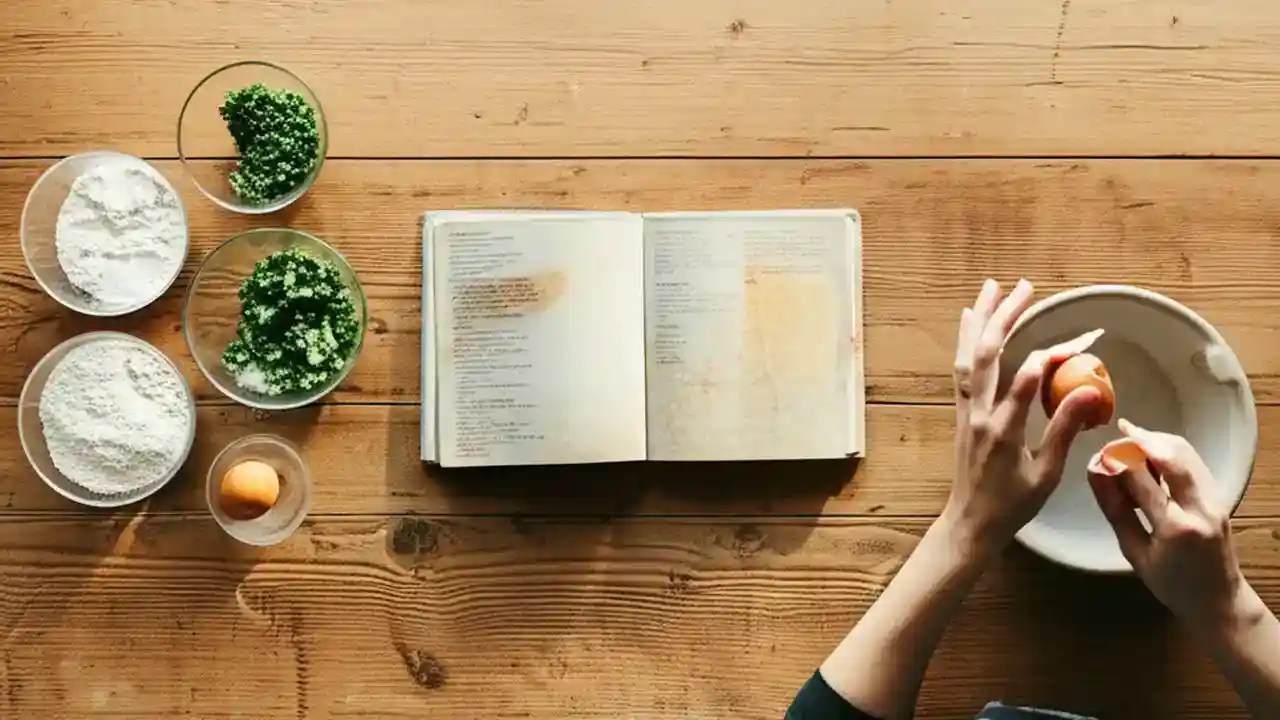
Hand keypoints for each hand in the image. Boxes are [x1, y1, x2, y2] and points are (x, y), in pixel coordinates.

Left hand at [945, 278, 1102, 556]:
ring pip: (970, 355)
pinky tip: (971, 321)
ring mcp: (966, 410)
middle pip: (990, 353)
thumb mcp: (1046, 473)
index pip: (1028, 377)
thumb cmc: (1012, 505)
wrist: (970, 522)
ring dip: (982, 320)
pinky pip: (962, 369)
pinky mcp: (962, 412)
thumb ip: (1066, 428)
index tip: (1083, 342)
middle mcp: (978, 413)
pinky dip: (968, 341)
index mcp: (1002, 429)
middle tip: (1025, 287)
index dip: (1056, 355)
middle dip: (1007, 316)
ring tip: (992, 288)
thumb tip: (1091, 391)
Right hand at [1087, 420, 1247, 629]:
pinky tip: (1154, 454)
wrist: (1217, 599)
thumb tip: (1096, 474)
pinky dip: (1172, 451)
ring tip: (1133, 438)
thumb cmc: (1170, 585)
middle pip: (1172, 455)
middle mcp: (1200, 507)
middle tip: (1119, 431)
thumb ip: (1116, 510)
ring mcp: (1216, 499)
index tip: (1098, 454)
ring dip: (1159, 440)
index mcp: (1175, 527)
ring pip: (1188, 453)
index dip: (1117, 461)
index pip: (1141, 479)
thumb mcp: (1134, 553)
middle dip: (1143, 438)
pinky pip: (1195, 462)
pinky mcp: (1220, 496)